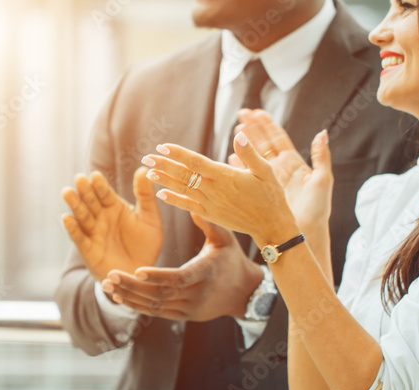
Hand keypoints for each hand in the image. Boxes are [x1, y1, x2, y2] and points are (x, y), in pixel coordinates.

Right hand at [61, 168, 162, 281]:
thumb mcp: (150, 218)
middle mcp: (100, 217)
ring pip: (81, 216)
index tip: (95, 176)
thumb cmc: (146, 245)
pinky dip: (72, 228)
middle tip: (79, 178)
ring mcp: (93, 233)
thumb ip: (145, 195)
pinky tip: (66, 218)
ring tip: (67, 193)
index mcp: (114, 207)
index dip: (100, 185)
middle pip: (90, 201)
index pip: (105, 192)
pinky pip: (78, 237)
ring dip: (74, 205)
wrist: (141, 274)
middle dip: (84, 190)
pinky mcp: (88, 250)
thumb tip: (144, 169)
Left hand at [100, 214, 262, 320]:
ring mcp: (190, 308)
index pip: (180, 278)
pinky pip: (157, 313)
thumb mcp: (225, 237)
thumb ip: (208, 221)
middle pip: (161, 293)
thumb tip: (191, 203)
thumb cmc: (232, 259)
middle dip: (133, 286)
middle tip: (110, 275)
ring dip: (129, 297)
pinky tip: (118, 297)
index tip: (137, 270)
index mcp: (207, 272)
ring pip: (155, 305)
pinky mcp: (184, 316)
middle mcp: (198, 294)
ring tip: (107, 285)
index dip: (158, 276)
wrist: (245, 292)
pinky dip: (136, 306)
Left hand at [141, 134, 299, 248]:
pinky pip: (188, 206)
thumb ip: (249, 154)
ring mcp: (210, 204)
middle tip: (147, 157)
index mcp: (225, 176)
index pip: (196, 162)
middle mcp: (214, 190)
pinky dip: (174, 200)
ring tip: (149, 172)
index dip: (178, 154)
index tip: (162, 147)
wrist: (271, 226)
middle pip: (184, 175)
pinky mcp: (211, 214)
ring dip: (165, 180)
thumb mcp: (266, 171)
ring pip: (183, 190)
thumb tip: (239, 135)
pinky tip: (161, 194)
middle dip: (164, 165)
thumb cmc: (271, 196)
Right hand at [230, 110, 332, 240]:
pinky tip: (229, 158)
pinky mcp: (259, 193)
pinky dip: (237, 167)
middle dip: (252, 130)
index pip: (277, 139)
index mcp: (293, 163)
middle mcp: (279, 170)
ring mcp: (268, 182)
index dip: (267, 126)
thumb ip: (322, 157)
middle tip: (241, 116)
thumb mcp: (322, 181)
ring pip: (252, 159)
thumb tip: (322, 134)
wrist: (306, 232)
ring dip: (243, 145)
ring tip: (235, 132)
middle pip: (262, 145)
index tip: (257, 112)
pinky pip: (245, 177)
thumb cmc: (317, 209)